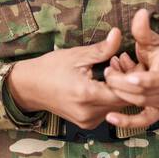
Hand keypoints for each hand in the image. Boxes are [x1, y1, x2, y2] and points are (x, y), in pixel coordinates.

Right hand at [6, 27, 133, 129]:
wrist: (29, 87)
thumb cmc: (50, 68)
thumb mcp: (76, 55)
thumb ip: (102, 49)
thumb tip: (118, 33)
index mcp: (87, 95)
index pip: (124, 92)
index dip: (129, 76)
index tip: (123, 60)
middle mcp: (89, 113)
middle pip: (123, 101)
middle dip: (126, 83)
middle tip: (120, 63)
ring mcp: (87, 121)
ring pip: (116, 107)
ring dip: (119, 91)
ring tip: (110, 71)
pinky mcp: (87, 124)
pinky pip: (107, 111)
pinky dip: (110, 98)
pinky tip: (103, 83)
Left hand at [101, 8, 158, 129]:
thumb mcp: (151, 40)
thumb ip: (144, 30)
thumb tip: (141, 12)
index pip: (152, 80)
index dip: (139, 78)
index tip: (125, 74)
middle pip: (140, 93)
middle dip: (121, 82)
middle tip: (107, 71)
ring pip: (135, 102)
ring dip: (119, 91)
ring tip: (109, 75)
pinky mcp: (153, 114)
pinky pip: (140, 121)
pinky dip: (126, 121)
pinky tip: (110, 118)